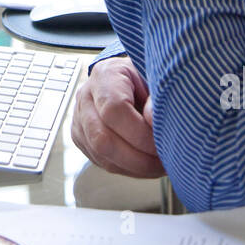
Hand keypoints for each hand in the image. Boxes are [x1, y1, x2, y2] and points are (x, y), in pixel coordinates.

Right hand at [70, 56, 165, 177]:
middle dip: (138, 158)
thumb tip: (152, 120)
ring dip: (135, 166)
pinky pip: (103, 162)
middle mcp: (86, 97)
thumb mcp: (155, 78)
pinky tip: (146, 164)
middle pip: (102, 138)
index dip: (139, 132)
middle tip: (164, 159)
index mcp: (104, 75)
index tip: (162, 141)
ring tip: (159, 164)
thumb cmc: (143, 77)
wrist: (128, 79)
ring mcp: (80, 120)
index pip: (113, 109)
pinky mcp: (82, 139)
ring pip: (101, 154)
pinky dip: (128, 168)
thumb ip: (156, 98)